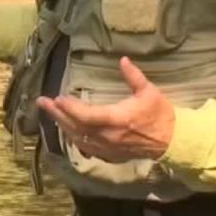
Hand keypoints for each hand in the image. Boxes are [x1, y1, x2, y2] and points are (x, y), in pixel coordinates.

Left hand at [36, 56, 174, 161]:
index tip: (57, 98)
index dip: (70, 108)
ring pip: (78, 139)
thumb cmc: (160, 114)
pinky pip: (86, 149)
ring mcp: (108, 148)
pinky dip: (74, 139)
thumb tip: (122, 59)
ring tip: (51, 114)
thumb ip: (133, 76)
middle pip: (76, 127)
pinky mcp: (110, 155)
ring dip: (63, 126)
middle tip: (42, 103)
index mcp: (117, 120)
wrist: (172, 141)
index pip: (86, 115)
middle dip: (57, 114)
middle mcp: (108, 136)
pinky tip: (67, 132)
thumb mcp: (149, 91)